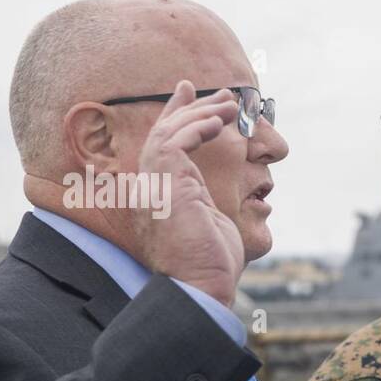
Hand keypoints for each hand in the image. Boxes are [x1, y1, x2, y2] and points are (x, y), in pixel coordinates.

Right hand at [128, 81, 242, 305]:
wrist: (201, 286)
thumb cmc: (210, 265)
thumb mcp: (211, 223)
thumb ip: (208, 203)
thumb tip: (222, 199)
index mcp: (158, 195)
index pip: (164, 147)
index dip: (178, 118)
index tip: (196, 98)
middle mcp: (149, 187)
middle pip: (164, 134)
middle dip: (191, 108)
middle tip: (222, 94)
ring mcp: (153, 185)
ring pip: (170, 133)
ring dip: (201, 114)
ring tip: (231, 105)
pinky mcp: (164, 184)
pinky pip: (175, 141)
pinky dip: (197, 127)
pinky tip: (219, 123)